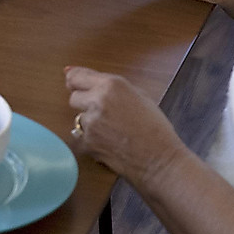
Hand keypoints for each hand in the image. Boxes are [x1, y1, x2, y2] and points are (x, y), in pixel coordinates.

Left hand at [67, 66, 184, 188]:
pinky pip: (82, 136)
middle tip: (104, 113)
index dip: (74, 81)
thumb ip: (107, 84)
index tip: (73, 84)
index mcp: (112, 85)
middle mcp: (98, 100)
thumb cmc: (155, 128)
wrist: (161, 160)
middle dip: (84, 104)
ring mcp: (91, 122)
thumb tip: (72, 72)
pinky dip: (92, 139)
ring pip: (78, 118)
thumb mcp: (138, 95)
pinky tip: (110, 143)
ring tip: (113, 131)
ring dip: (90, 123)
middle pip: (73, 97)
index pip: (76, 76)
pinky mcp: (88, 141)